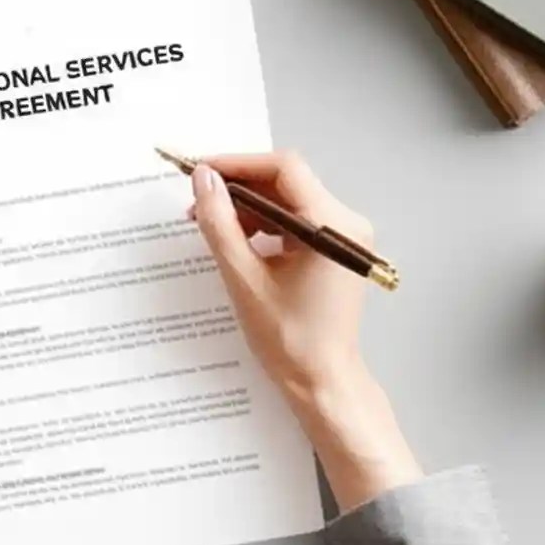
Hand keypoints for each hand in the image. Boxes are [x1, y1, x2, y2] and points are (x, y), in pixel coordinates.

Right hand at [189, 151, 370, 391]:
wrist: (322, 381)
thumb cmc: (289, 339)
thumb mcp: (244, 278)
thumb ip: (220, 223)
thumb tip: (204, 180)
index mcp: (331, 225)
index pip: (284, 169)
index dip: (238, 164)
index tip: (201, 171)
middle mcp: (346, 223)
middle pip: (287, 182)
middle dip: (239, 187)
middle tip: (199, 199)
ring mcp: (343, 236)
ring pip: (288, 201)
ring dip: (249, 208)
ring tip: (212, 224)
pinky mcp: (335, 250)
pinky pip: (295, 222)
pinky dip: (264, 225)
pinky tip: (237, 240)